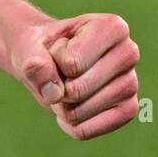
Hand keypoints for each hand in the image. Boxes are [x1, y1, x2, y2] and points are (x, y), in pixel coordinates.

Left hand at [11, 13, 139, 139]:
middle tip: (59, 69)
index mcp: (112, 27)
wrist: (43, 58)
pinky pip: (88, 129)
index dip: (54, 59)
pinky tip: (67, 108)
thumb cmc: (39, 47)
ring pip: (82, 111)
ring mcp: (131, 83)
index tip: (58, 47)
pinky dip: (69, 123)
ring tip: (65, 83)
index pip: (72, 62)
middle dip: (56, 85)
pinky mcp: (128, 109)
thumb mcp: (26, 46)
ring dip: (61, 104)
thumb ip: (33, 61)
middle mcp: (128, 52)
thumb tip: (53, 92)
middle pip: (78, 89)